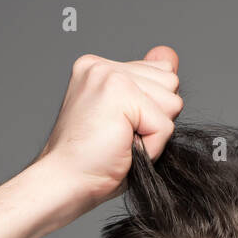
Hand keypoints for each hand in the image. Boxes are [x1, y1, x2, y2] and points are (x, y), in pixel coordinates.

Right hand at [34, 45, 183, 208]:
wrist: (65, 183)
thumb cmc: (93, 162)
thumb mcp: (130, 120)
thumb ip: (151, 85)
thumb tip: (170, 54)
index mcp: (101, 68)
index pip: (161, 71)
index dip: (153, 109)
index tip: (120, 128)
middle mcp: (102, 66)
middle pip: (170, 82)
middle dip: (156, 119)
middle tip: (120, 138)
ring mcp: (108, 75)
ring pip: (171, 102)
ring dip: (154, 134)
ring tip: (121, 144)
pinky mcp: (118, 92)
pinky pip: (164, 125)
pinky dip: (152, 147)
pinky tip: (122, 150)